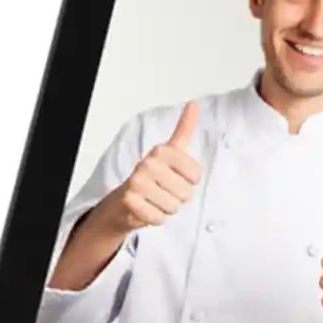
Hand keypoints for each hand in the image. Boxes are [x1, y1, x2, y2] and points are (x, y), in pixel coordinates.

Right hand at [93, 101, 202, 234]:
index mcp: (162, 151)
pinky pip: (158, 218)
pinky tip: (147, 209)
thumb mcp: (171, 151)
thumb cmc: (154, 176)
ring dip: (167, 208)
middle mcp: (147, 163)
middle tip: (163, 191)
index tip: (176, 176)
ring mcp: (137, 182)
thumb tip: (194, 103)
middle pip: (186, 193)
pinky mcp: (130, 201)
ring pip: (173, 207)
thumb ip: (184, 129)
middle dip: (178, 198)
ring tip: (155, 200)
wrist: (125, 199)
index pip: (196, 175)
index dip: (190, 181)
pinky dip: (155, 218)